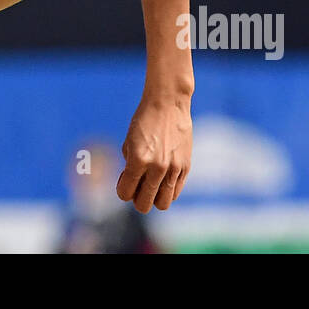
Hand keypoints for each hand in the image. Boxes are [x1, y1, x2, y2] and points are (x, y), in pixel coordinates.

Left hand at [116, 96, 191, 211]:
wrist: (168, 103)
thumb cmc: (144, 120)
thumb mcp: (129, 142)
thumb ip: (129, 167)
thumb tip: (131, 187)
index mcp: (138, 160)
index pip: (125, 194)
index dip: (122, 190)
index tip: (124, 180)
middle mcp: (157, 167)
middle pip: (144, 204)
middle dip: (137, 199)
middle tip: (137, 185)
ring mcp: (173, 169)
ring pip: (163, 204)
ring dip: (154, 197)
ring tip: (151, 183)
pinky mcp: (186, 167)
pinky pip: (175, 192)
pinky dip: (167, 190)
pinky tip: (162, 176)